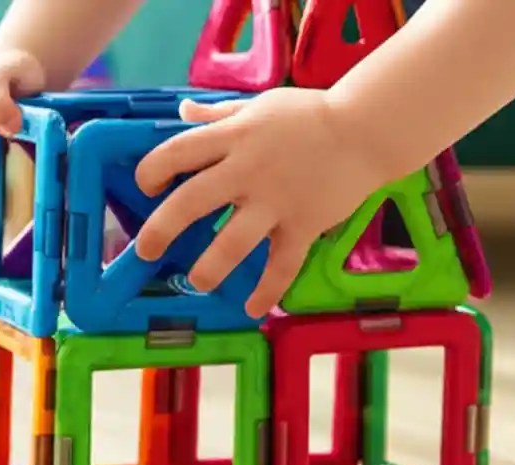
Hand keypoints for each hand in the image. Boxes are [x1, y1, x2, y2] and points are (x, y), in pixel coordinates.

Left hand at [132, 87, 389, 317]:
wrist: (368, 128)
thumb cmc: (309, 115)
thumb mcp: (258, 105)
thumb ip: (218, 114)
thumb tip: (181, 110)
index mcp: (233, 137)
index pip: (176, 152)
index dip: (151, 170)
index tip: (147, 186)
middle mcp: (248, 170)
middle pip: (191, 201)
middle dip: (161, 229)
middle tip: (146, 250)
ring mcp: (276, 201)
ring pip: (232, 242)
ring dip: (209, 268)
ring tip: (197, 282)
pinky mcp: (304, 224)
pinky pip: (282, 265)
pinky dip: (268, 290)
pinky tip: (252, 308)